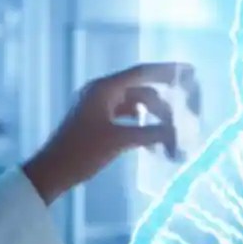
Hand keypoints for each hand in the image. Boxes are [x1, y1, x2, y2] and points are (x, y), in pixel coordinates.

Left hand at [22, 62, 197, 203]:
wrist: (51, 172)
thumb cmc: (81, 152)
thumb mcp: (119, 140)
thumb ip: (150, 133)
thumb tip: (177, 133)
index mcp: (103, 88)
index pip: (141, 72)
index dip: (167, 71)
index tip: (190, 71)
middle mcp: (101, 93)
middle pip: (141, 92)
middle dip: (163, 107)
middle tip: (182, 124)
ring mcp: (97, 107)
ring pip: (134, 107)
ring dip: (152, 120)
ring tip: (169, 140)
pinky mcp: (96, 122)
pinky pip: (125, 119)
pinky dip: (140, 128)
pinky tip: (152, 144)